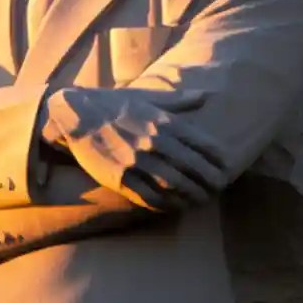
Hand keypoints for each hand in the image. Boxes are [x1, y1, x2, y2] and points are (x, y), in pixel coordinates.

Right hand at [39, 88, 226, 210]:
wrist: (76, 115)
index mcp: (163, 122)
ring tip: (201, 200)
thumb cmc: (114, 104)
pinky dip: (166, 205)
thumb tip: (205, 96)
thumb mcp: (148, 97)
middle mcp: (153, 142)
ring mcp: (137, 162)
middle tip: (218, 188)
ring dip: (191, 196)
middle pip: (192, 168)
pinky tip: (174, 206)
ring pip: (174, 186)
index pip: (201, 144)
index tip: (226, 167)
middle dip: (209, 181)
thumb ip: (179, 100)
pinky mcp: (121, 178)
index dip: (217, 159)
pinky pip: (149, 197)